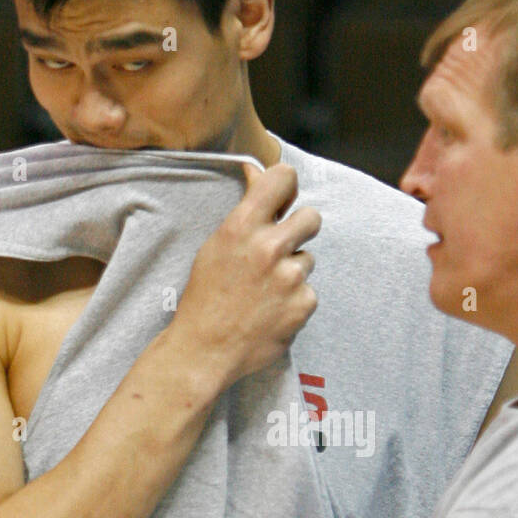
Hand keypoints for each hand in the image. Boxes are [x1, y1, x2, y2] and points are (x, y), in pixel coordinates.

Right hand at [173, 162, 319, 389]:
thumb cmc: (206, 295)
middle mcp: (269, 247)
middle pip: (312, 218)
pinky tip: (271, 311)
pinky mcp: (304, 304)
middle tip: (280, 250)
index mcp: (242, 226)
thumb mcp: (216, 244)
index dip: (287, 186)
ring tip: (265, 291)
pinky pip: (309, 291)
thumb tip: (255, 168)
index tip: (283, 200)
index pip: (284, 177)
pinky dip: (294, 300)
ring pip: (308, 259)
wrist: (205, 349)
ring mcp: (290, 277)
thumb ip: (246, 208)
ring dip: (293, 271)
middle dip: (300, 231)